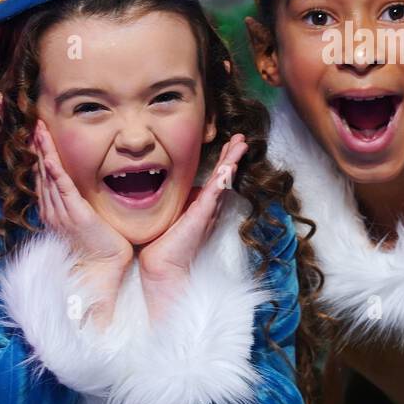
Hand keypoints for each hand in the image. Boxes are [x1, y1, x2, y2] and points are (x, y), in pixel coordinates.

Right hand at [33, 120, 132, 324]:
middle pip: (39, 170)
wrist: (103, 271)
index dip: (38, 152)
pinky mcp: (74, 214)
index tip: (35, 131)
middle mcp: (52, 209)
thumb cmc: (100, 249)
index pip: (43, 175)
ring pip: (47, 174)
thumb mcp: (86, 222)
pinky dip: (53, 169)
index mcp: (54, 210)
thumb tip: (84, 193)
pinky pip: (61, 187)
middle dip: (34, 145)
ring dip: (42, 149)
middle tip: (30, 122)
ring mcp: (61, 212)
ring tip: (36, 127)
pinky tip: (47, 154)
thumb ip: (81, 206)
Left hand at [136, 134, 248, 316]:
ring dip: (233, 160)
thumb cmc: (164, 244)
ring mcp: (207, 210)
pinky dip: (223, 178)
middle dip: (233, 155)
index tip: (230, 143)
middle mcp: (209, 207)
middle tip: (241, 138)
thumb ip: (179, 202)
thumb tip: (183, 190)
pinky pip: (214, 192)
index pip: (216, 178)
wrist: (162, 266)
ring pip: (223, 180)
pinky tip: (229, 165)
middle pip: (224, 175)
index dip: (224, 160)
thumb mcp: (172, 215)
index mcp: (202, 206)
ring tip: (241, 144)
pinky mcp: (202, 216)